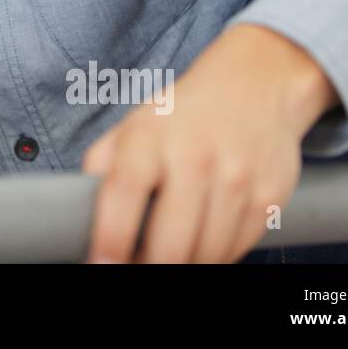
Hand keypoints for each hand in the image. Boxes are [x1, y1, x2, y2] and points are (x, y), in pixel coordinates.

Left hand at [81, 23, 339, 262]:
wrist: (256, 82)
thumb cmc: (183, 113)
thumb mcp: (133, 124)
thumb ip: (103, 164)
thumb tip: (78, 210)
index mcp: (149, 137)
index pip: (124, 193)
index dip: (111, 238)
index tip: (101, 264)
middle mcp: (194, 156)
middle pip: (169, 242)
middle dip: (150, 267)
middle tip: (137, 266)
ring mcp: (236, 177)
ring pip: (206, 254)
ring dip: (185, 266)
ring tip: (169, 257)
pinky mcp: (269, 195)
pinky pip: (238, 249)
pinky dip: (217, 257)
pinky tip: (203, 245)